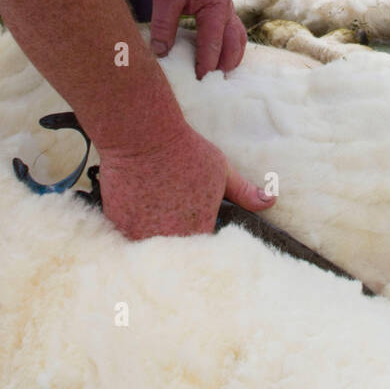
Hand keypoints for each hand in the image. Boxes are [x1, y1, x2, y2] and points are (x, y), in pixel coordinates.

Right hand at [98, 119, 273, 239]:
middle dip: (178, 240)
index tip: (199, 226)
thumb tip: (271, 201)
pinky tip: (138, 207)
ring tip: (156, 211)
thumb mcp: (222, 171)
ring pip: (151, 245)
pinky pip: (128, 236)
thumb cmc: (185, 152)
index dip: (203, 240)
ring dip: (154, 235)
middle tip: (175, 216)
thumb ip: (246, 193)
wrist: (142, 137)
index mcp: (199, 230)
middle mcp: (170, 238)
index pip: (205, 250)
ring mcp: (141, 234)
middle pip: (177, 251)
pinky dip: (133, 226)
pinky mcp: (119, 225)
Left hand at [148, 0, 246, 77]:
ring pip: (238, 40)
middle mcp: (227, 10)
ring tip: (218, 76)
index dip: (205, 67)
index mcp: (215, 9)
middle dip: (224, 67)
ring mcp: (227, 8)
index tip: (199, 84)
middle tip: (210, 87)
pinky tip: (219, 56)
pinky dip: (230, 47)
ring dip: (231, 59)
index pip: (212, 45)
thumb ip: (163, 25)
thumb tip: (160, 53)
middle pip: (234, 47)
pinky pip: (233, 32)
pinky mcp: (222, 7)